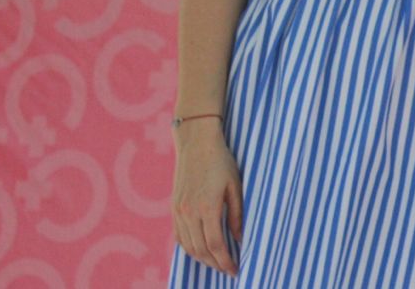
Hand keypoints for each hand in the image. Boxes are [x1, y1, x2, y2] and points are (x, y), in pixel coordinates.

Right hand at [171, 122, 242, 275]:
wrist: (196, 144)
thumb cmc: (221, 162)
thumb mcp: (235, 186)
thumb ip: (237, 215)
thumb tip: (240, 239)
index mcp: (207, 207)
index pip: (216, 244)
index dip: (225, 261)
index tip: (235, 270)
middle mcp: (189, 212)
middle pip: (201, 250)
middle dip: (215, 264)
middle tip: (228, 270)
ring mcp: (179, 211)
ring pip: (188, 246)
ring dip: (203, 259)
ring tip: (217, 263)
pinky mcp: (174, 208)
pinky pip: (180, 236)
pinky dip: (190, 248)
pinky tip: (201, 250)